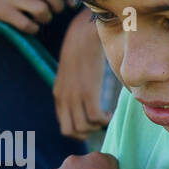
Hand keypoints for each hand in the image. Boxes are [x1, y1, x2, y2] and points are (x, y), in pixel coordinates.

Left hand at [54, 10, 111, 138]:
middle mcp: (64, 99)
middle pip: (71, 132)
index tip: (91, 123)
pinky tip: (110, 112)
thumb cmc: (82, 50)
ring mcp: (75, 97)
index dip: (79, 130)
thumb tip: (85, 97)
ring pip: (83, 127)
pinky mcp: (88, 92)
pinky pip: (94, 118)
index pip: (64, 126)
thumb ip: (73, 87)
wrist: (83, 35)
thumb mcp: (71, 72)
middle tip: (98, 123)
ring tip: (106, 116)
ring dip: (96, 127)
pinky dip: (103, 120)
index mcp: (59, 95)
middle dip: (86, 134)